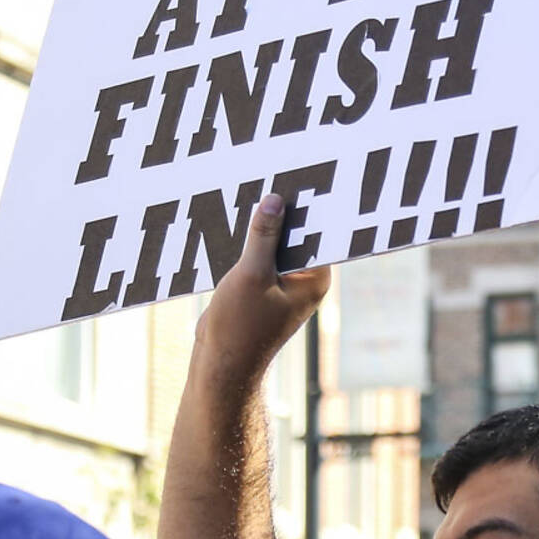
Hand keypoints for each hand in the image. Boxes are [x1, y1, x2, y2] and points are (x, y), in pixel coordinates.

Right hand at [193, 193, 330, 391]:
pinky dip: (249, 241)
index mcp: (315, 279)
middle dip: (283, 211)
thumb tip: (275, 201)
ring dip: (263, 225)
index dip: (309, 205)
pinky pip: (259, 255)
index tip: (303, 175)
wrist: (219, 365)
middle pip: (298, 234)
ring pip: (275, 244)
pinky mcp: (263, 287)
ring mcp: (284, 284)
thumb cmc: (238, 327)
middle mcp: (305, 281)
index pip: (319, 232)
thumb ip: (263, 238)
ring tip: (253, 188)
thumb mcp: (250, 275)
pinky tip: (236, 217)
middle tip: (274, 173)